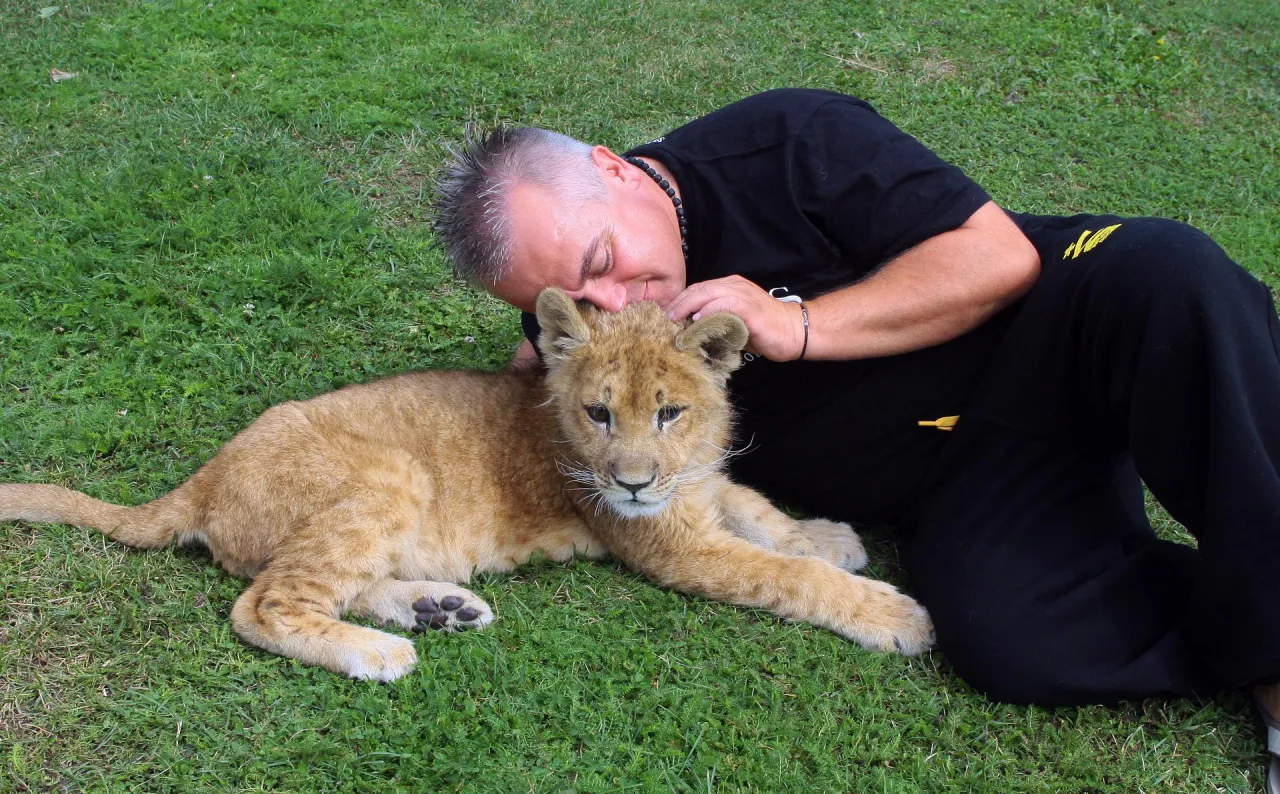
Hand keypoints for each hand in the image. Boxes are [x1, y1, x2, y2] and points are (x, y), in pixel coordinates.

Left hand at [665, 275, 805, 361]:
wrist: (794, 331)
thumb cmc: (763, 330)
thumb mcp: (734, 321)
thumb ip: (714, 320)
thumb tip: (690, 330)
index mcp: (730, 286)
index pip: (698, 289)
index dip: (680, 301)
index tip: (666, 315)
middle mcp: (734, 286)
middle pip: (698, 288)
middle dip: (679, 303)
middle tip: (666, 318)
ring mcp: (743, 295)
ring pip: (707, 293)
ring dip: (688, 306)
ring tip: (676, 321)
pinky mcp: (750, 308)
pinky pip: (724, 305)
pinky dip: (709, 312)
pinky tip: (699, 321)